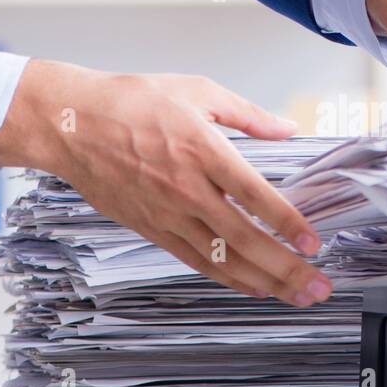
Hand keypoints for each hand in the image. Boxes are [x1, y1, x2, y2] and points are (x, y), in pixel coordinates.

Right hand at [0, 61, 332, 306]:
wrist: (69, 124)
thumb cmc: (129, 101)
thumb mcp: (196, 90)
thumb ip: (247, 113)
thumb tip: (286, 127)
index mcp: (202, 149)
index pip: (255, 195)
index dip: (287, 222)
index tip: (312, 242)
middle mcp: (186, 188)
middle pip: (245, 238)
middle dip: (286, 268)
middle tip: (317, 286)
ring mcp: (167, 213)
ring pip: (221, 258)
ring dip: (264, 281)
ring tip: (296, 295)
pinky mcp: (150, 228)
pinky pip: (194, 261)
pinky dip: (226, 277)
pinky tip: (253, 286)